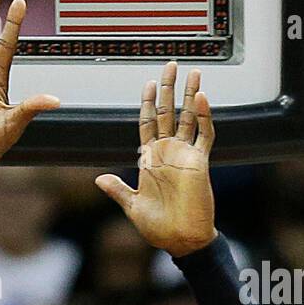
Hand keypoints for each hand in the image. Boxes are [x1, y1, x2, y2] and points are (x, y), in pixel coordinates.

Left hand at [96, 61, 218, 257]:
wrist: (180, 240)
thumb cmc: (158, 227)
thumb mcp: (132, 206)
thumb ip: (117, 190)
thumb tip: (99, 179)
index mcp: (150, 159)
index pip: (147, 123)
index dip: (147, 103)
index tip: (149, 83)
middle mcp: (168, 153)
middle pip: (168, 112)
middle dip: (169, 89)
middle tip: (171, 65)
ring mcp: (185, 155)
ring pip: (189, 117)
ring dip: (191, 95)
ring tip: (193, 72)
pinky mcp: (200, 163)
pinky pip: (204, 135)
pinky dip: (204, 117)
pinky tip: (203, 99)